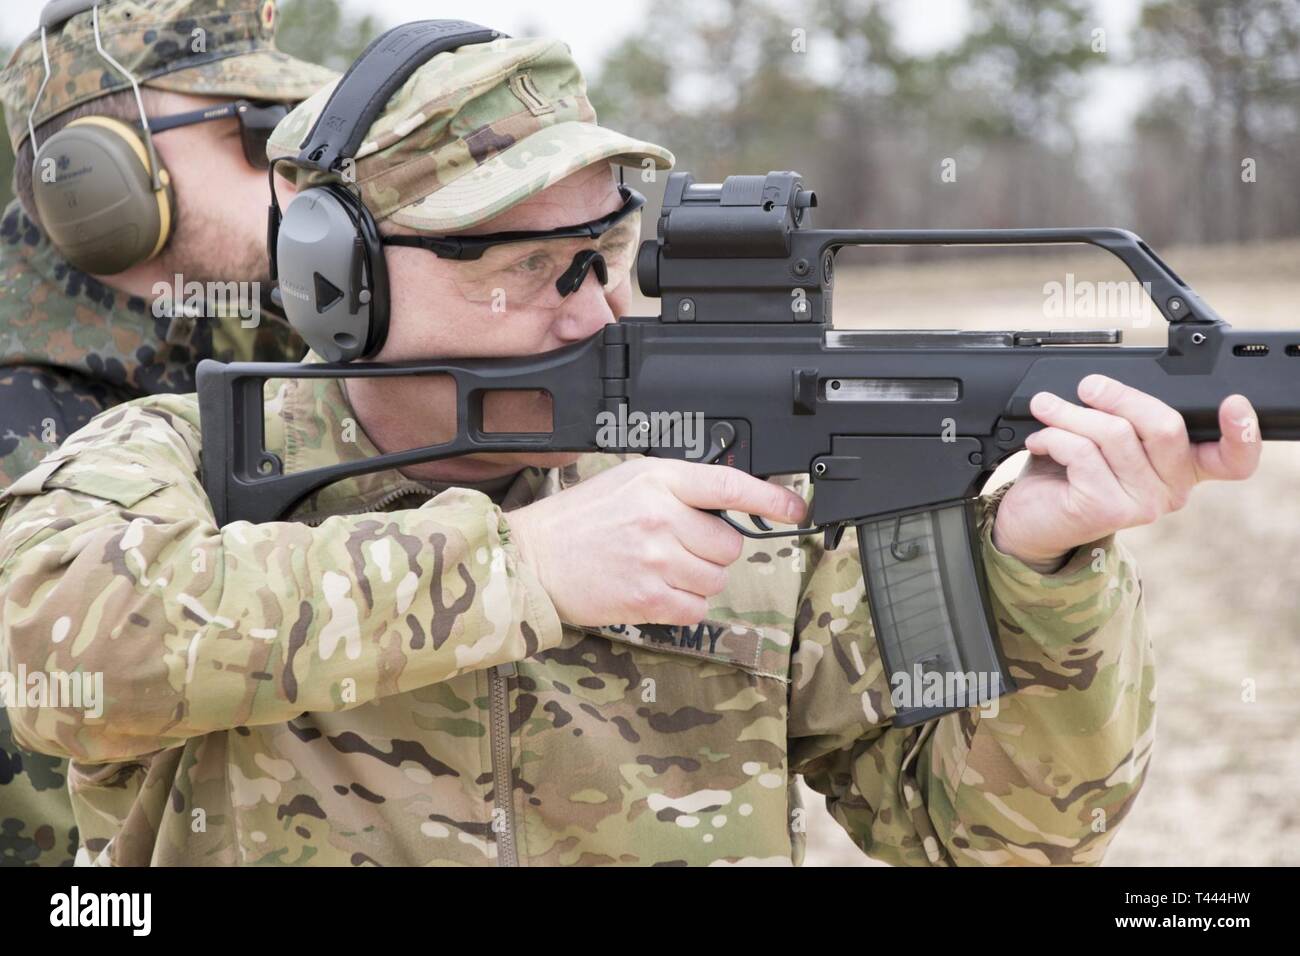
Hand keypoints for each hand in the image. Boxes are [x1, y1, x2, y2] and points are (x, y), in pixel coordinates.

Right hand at [507, 458, 806, 624]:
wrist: (533, 558)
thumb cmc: (579, 520)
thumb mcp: (628, 481)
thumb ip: (678, 487)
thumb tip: (730, 502)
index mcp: (658, 479)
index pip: (729, 485)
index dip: (770, 499)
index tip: (795, 509)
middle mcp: (661, 516)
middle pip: (729, 545)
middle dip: (711, 552)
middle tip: (676, 549)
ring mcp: (656, 559)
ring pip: (716, 579)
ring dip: (697, 580)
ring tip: (658, 569)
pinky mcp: (649, 598)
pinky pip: (697, 609)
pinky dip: (684, 606)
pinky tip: (655, 592)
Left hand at [992, 374, 1261, 571]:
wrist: (1031, 520)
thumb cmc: (1069, 474)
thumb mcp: (1106, 440)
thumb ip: (1125, 416)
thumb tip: (1106, 381)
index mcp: (1184, 468)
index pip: (1234, 460)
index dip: (1243, 432)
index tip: (1234, 402)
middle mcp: (1173, 490)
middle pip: (1165, 425)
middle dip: (1119, 395)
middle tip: (1086, 386)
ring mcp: (1144, 504)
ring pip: (1115, 434)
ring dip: (1071, 413)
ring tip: (1046, 408)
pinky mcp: (1108, 510)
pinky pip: (1082, 452)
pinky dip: (1053, 436)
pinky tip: (1040, 441)